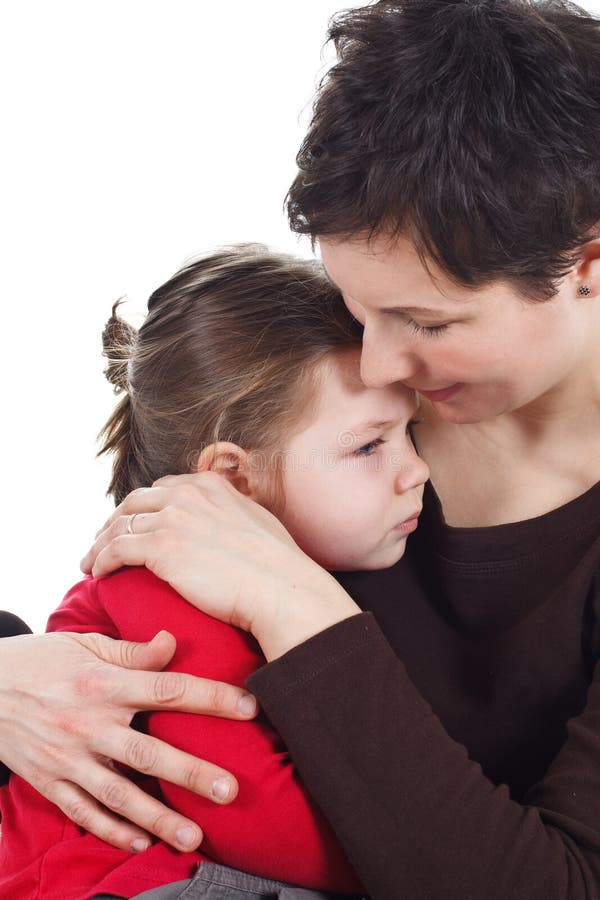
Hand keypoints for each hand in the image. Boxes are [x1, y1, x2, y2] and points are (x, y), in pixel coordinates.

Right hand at [0, 629, 257, 851]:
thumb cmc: (41, 661)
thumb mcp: (84, 645)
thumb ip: (132, 651)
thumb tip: (174, 642)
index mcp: (104, 684)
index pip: (167, 690)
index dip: (209, 698)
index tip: (248, 706)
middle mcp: (89, 724)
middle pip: (148, 751)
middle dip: (191, 773)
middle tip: (230, 790)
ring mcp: (68, 759)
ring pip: (119, 794)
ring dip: (158, 816)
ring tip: (194, 835)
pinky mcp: (50, 782)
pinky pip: (84, 811)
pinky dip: (112, 829)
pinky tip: (141, 841)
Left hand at [81, 472, 359, 659]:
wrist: (281, 589)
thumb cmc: (278, 567)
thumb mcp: (258, 522)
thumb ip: (236, 513)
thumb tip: (233, 522)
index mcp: (210, 485)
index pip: (163, 488)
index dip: (143, 507)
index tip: (134, 524)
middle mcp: (188, 493)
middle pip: (135, 502)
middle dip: (116, 521)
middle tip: (105, 541)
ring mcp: (173, 517)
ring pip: (120, 525)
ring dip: (101, 542)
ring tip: (91, 561)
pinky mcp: (161, 547)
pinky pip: (116, 549)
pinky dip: (101, 559)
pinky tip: (97, 572)